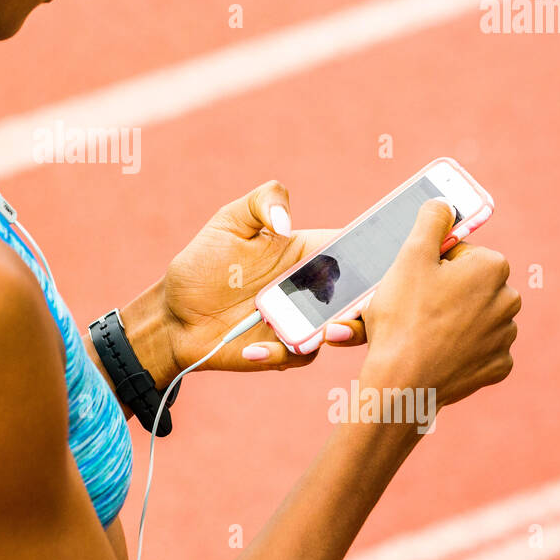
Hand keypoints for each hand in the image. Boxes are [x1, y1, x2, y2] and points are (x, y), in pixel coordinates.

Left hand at [151, 180, 368, 376]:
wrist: (174, 312)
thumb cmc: (203, 263)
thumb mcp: (228, 222)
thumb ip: (261, 202)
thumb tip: (287, 222)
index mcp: (309, 254)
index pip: (354, 252)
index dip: (376, 256)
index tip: (385, 260)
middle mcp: (312, 290)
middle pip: (358, 296)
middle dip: (366, 301)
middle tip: (357, 304)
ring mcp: (300, 322)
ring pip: (338, 331)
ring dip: (332, 331)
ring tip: (317, 333)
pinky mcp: (282, 351)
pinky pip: (298, 356)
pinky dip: (280, 353)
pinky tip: (252, 347)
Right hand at [359, 198, 519, 418]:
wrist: (404, 381)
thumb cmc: (404, 315)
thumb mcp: (409, 255)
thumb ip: (430, 220)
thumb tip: (443, 202)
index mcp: (493, 267)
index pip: (459, 253)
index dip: (431, 265)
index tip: (413, 282)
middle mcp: (509, 299)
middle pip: (469, 285)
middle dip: (445, 292)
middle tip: (413, 306)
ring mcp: (505, 337)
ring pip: (474, 317)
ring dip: (452, 320)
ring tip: (421, 332)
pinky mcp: (499, 367)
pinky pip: (478, 350)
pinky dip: (459, 350)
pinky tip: (437, 353)